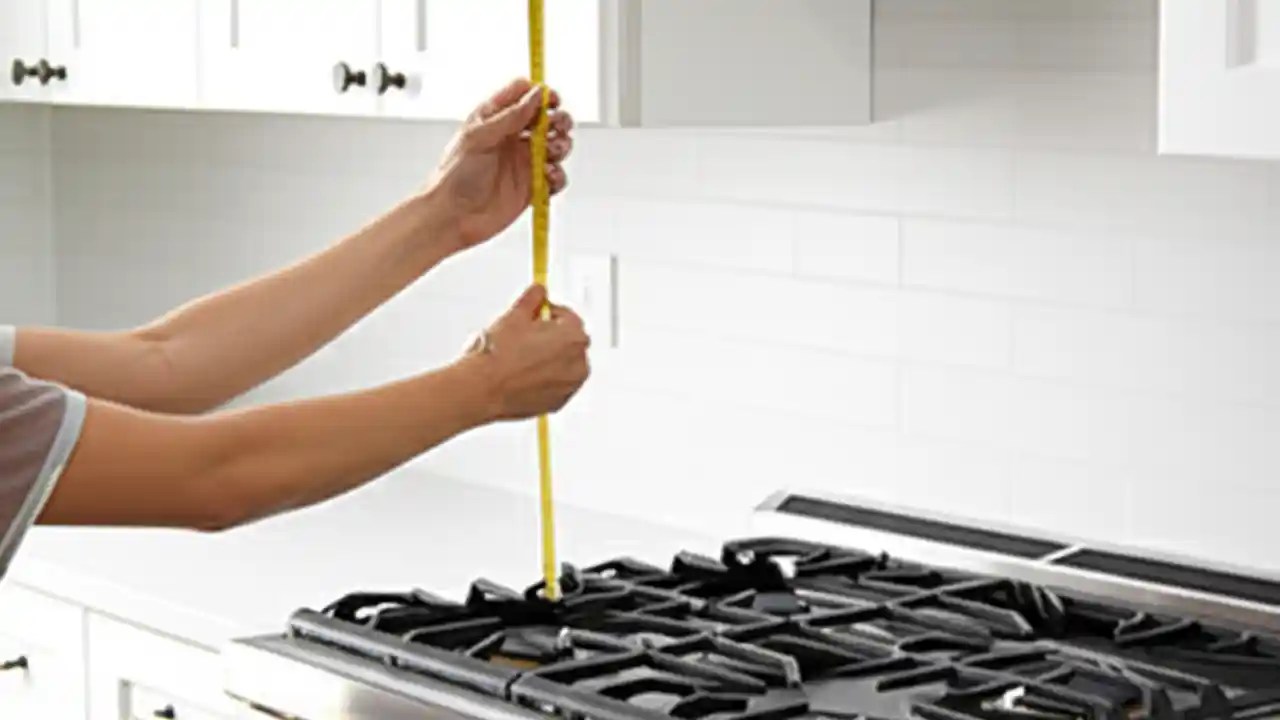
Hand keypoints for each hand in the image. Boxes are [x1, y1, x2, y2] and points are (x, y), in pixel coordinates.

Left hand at [429, 78, 573, 249]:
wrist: (453, 217)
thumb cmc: (454, 177)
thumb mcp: (479, 137)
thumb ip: (510, 116)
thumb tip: (535, 96)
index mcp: (495, 120)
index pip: (523, 95)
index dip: (539, 93)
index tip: (550, 100)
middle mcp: (512, 138)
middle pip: (547, 118)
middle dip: (558, 119)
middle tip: (556, 126)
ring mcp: (524, 162)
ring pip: (556, 145)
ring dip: (561, 145)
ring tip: (552, 152)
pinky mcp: (533, 186)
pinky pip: (556, 176)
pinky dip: (558, 175)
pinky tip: (547, 176)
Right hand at [464, 284, 589, 420]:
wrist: (482, 389)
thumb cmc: (498, 355)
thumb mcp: (515, 315)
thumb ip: (533, 299)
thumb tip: (538, 291)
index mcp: (573, 337)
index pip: (568, 316)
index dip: (548, 312)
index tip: (536, 314)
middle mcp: (579, 363)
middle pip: (569, 340)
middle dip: (551, 335)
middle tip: (525, 335)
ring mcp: (570, 386)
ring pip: (564, 364)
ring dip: (549, 358)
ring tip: (521, 357)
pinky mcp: (558, 403)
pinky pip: (556, 384)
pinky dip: (545, 378)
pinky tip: (522, 375)